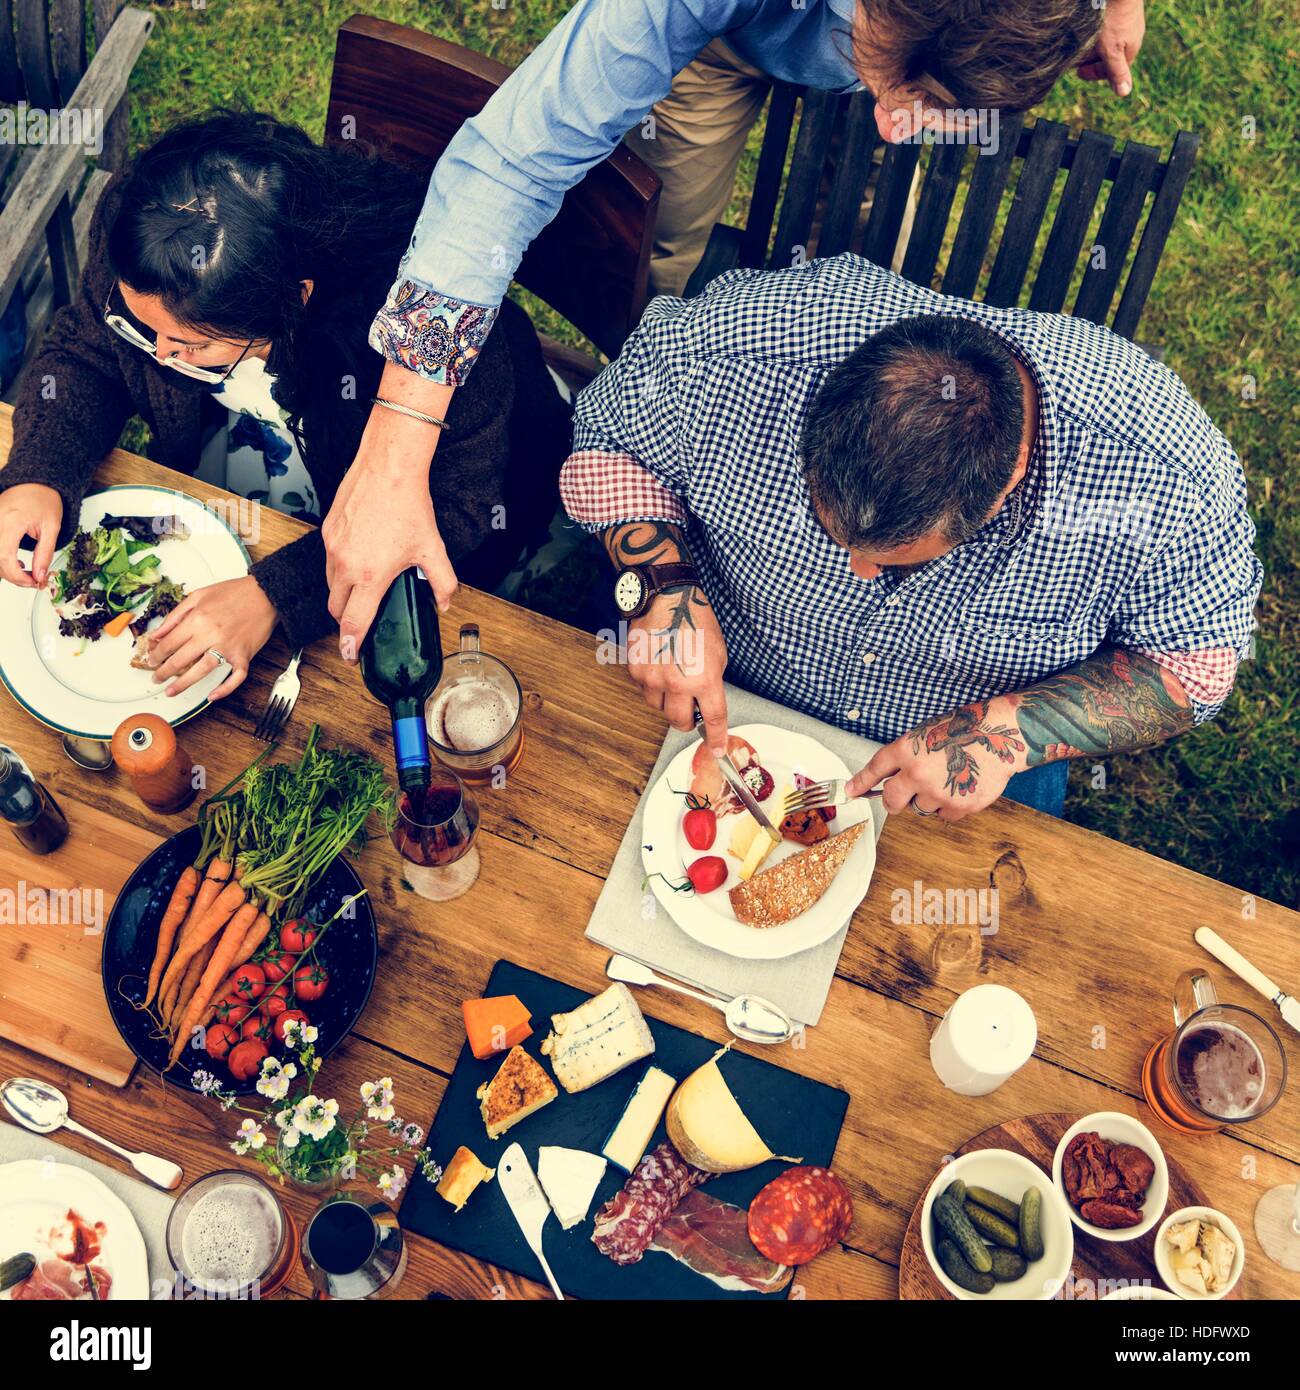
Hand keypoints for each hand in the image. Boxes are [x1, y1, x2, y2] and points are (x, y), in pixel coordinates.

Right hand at [0, 483, 61, 587]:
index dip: (18, 576)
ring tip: (27, 572)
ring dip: (7, 570)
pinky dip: (2, 560)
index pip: (5, 558)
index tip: (34, 582)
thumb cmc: (43, 500)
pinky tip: (16, 563)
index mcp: (11, 522)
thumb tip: (39, 576)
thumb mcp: (52, 528)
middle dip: (14, 576)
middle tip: (33, 580)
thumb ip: (44, 554)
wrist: (34, 483)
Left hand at [143, 576, 278, 700]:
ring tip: (171, 692)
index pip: (169, 642)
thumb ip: (176, 614)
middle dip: (164, 671)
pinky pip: (235, 677)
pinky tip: (212, 696)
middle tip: (157, 678)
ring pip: (201, 671)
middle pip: (180, 659)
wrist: (266, 594)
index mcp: (198, 619)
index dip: (157, 654)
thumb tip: (158, 633)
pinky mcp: (244, 655)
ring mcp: (228, 647)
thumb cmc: (235, 592)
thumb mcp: (199, 595)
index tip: (151, 660)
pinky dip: (225, 689)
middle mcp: (211, 635)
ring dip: (183, 684)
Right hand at [323, 368, 457, 659]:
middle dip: (347, 621)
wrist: (387, 467)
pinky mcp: (327, 531)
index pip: (353, 622)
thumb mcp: (432, 549)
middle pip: (336, 609)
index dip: (351, 644)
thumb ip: (442, 582)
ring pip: (330, 585)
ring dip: (343, 595)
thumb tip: (445, 603)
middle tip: (360, 624)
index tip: (351, 656)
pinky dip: (340, 569)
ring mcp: (332, 548)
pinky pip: (328, 561)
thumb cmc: (408, 505)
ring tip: (362, 592)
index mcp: (370, 575)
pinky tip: (359, 562)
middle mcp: (345, 564)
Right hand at [627, 585, 729, 752]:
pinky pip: (643, 688)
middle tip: (690, 710)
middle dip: (686, 720)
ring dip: (666, 699)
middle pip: (679, 721)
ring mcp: (653, 678)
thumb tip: (704, 703)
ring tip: (671, 673)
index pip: (713, 719)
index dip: (715, 737)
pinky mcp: (635, 670)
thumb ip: (711, 682)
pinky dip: (651, 682)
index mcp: (704, 679)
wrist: (666, 598)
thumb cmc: (695, 621)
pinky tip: (658, 662)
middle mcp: (677, 683)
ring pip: (657, 706)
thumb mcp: (717, 654)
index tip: (716, 749)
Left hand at [845, 699, 1025, 821]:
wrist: (1001, 734)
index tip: (850, 792)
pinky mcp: (960, 806)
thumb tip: (891, 778)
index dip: (860, 783)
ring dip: (929, 799)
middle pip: (893, 801)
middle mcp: (918, 773)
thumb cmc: (964, 729)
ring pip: (921, 809)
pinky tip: (962, 787)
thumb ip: (907, 756)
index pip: (875, 770)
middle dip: (895, 801)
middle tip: (905, 794)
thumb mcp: (926, 733)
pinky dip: (951, 806)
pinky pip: (944, 816)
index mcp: (907, 749)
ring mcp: (938, 792)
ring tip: (947, 779)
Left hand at [1076, 0, 1144, 95]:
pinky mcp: (1123, 10)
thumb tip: (1125, 93)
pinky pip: (1109, 25)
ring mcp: (1129, 23)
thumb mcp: (1111, 50)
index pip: (1110, 71)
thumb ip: (1116, 72)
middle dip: (1092, 59)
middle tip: (1076, 57)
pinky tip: (1089, 26)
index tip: (1077, 71)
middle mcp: (1133, 37)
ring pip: (1108, 40)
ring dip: (1094, 44)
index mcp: (1131, 51)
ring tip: (1080, 42)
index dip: (1092, 73)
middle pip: (1108, 56)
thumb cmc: (1115, 19)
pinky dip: (1097, 30)